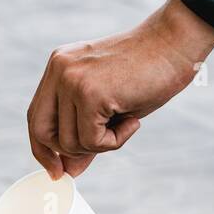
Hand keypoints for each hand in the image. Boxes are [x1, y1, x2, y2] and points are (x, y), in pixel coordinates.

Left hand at [27, 0, 213, 177]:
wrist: (177, 42)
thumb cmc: (148, 73)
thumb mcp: (108, 107)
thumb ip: (84, 135)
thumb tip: (67, 171)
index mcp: (59, 67)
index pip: (36, 116)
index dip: (42, 148)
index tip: (56, 169)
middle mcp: (59, 70)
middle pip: (41, 131)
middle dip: (65, 152)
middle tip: (93, 153)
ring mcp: (71, 80)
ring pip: (69, 142)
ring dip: (101, 144)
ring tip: (126, 121)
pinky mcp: (89, 93)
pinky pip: (91, 141)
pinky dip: (114, 142)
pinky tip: (133, 120)